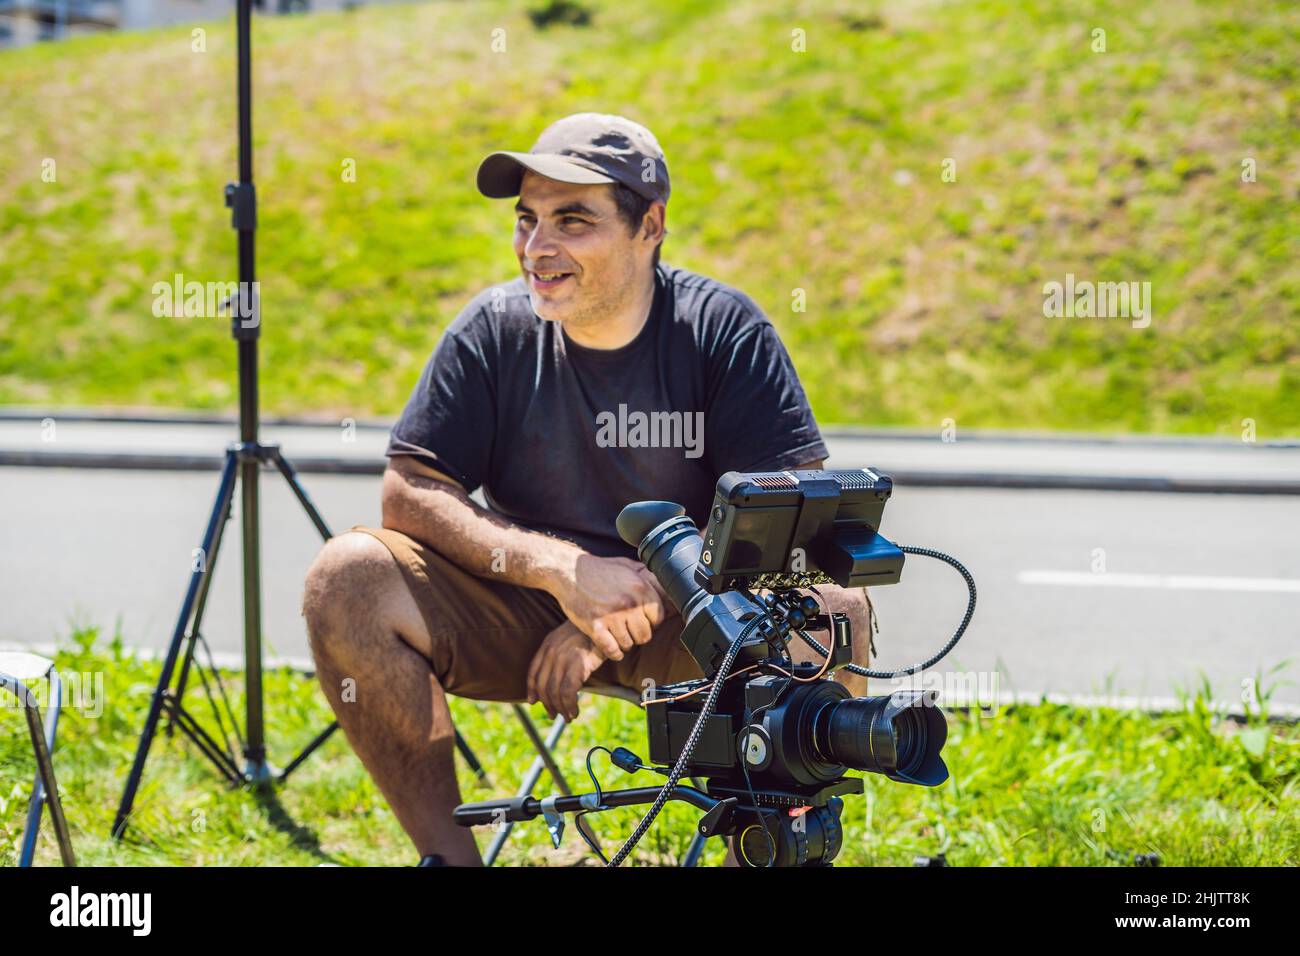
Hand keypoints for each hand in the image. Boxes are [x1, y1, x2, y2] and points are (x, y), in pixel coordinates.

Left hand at [526, 620, 606, 720]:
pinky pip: (568, 692)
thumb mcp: (571, 637)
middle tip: (554, 714)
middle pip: (542, 685)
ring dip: (560, 709)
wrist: (609, 622)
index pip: (533, 671)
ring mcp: (564, 658)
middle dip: (548, 704)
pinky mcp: (578, 665)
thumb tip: (557, 675)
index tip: (534, 701)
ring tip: (568, 716)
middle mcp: (552, 651)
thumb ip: (561, 653)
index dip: (532, 689)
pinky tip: (575, 711)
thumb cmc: (594, 632)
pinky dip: (570, 706)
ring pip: (555, 692)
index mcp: (549, 643)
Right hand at [549, 552, 665, 660]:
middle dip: (637, 634)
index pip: (659, 618)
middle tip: (627, 629)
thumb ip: (645, 575)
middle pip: (645, 635)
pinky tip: (610, 646)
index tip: (641, 621)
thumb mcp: (626, 565)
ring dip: (623, 643)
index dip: (651, 622)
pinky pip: (612, 650)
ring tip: (616, 634)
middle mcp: (629, 604)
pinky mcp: (595, 627)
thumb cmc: (598, 569)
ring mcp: (612, 617)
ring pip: (629, 644)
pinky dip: (613, 652)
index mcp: (640, 589)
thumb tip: (663, 583)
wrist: (569, 571)